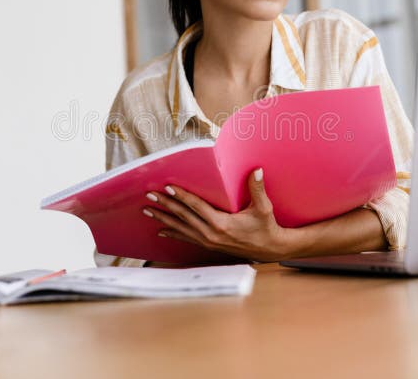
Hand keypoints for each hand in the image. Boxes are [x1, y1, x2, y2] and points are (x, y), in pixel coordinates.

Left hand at [142, 168, 292, 261]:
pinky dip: (173, 233)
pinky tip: (161, 230)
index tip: (168, 187)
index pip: (196, 207)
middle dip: (165, 205)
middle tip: (150, 195)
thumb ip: (257, 189)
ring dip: (163, 218)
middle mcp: (211, 234)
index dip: (182, 196)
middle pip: (183, 216)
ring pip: (181, 228)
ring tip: (148, 210)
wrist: (269, 249)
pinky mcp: (209, 245)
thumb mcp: (263, 208)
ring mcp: (208, 241)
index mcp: (222, 224)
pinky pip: (187, 238)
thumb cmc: (266, 227)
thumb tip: (256, 170)